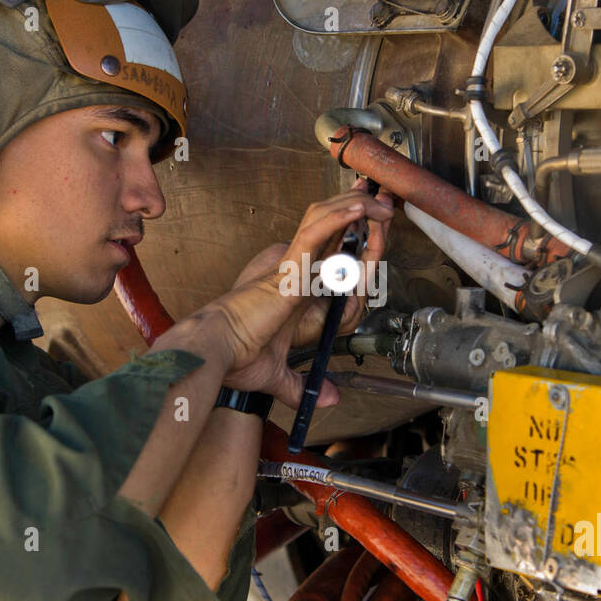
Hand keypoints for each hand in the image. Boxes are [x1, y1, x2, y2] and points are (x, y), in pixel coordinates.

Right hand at [210, 179, 392, 408]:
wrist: (217, 357)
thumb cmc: (237, 362)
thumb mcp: (281, 379)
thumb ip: (306, 387)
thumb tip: (331, 401)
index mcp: (295, 287)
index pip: (331, 254)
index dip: (354, 237)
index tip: (375, 226)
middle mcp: (294, 270)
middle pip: (333, 228)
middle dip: (361, 210)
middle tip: (384, 199)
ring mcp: (290, 265)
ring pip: (325, 221)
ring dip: (356, 208)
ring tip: (381, 202)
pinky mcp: (287, 269)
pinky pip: (315, 235)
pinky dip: (338, 219)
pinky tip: (359, 208)